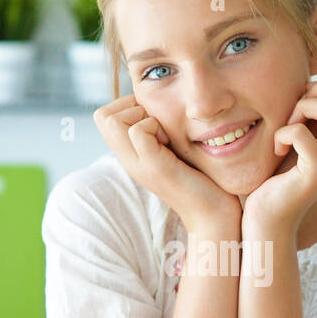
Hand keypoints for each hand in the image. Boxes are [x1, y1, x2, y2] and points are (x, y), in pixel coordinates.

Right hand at [93, 94, 240, 231]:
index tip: (156, 121)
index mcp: (131, 155)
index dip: (128, 106)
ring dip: (143, 117)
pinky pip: (138, 130)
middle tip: (160, 126)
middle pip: (102, 115)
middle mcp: (128, 160)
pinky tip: (173, 143)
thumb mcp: (173, 150)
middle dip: (132, 107)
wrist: (214, 214)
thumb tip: (155, 103)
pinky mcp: (155, 167)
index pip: (104, 116)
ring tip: (166, 136)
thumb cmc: (201, 180)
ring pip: (112, 119)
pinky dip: (157, 126)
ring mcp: (138, 164)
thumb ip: (159, 132)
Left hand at [242, 78, 316, 235]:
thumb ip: (311, 114)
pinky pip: (303, 132)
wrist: (267, 218)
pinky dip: (284, 132)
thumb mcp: (298, 138)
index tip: (300, 105)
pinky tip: (277, 148)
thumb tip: (312, 78)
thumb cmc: (276, 176)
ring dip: (301, 109)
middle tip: (293, 114)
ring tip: (285, 129)